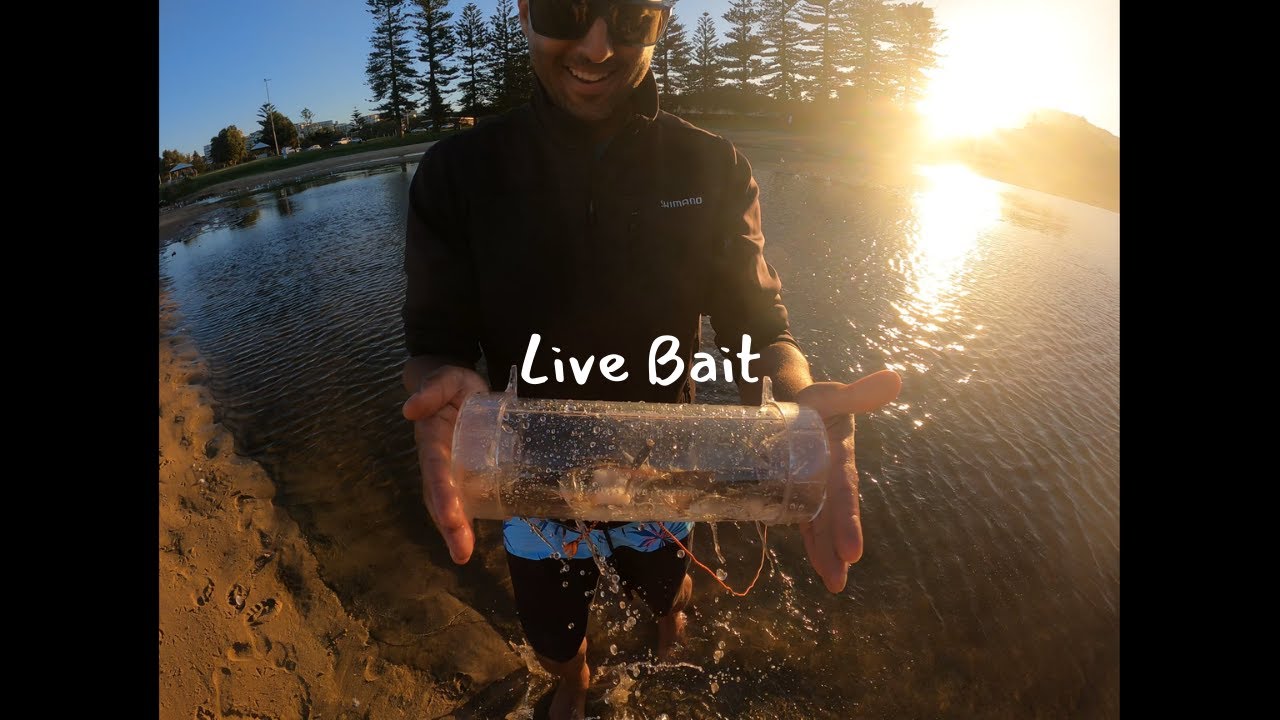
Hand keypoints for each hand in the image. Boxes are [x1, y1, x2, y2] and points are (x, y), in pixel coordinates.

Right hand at [402, 365, 489, 563]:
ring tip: (462, 555)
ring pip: (448, 503)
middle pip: (439, 497)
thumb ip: (432, 388)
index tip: (452, 520)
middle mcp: (438, 459)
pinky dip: (466, 519)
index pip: (437, 472)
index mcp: (433, 440)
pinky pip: (462, 497)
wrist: (457, 383)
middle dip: (448, 525)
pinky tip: (471, 541)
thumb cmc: (452, 382)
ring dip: (454, 531)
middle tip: (460, 554)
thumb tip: (410, 409)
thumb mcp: (446, 379)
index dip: (443, 496)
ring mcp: (449, 467)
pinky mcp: (463, 470)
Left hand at [794, 369, 901, 591]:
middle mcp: (831, 482)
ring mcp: (817, 491)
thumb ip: (858, 393)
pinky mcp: (801, 495)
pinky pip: (805, 522)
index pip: (844, 495)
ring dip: (826, 554)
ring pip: (821, 528)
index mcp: (839, 460)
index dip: (848, 521)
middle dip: (837, 549)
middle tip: (838, 581)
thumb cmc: (817, 403)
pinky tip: (819, 566)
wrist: (798, 406)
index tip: (852, 550)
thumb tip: (894, 379)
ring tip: (834, 584)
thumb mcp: (832, 395)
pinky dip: (812, 543)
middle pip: (834, 519)